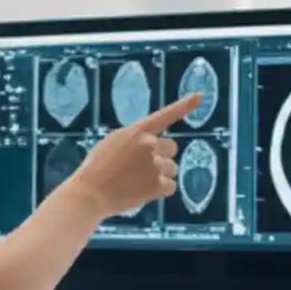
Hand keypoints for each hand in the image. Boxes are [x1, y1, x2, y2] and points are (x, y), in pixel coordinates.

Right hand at [66, 93, 200, 217]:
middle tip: (143, 168)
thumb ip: (134, 140)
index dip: (184, 105)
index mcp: (137, 131)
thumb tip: (151, 145)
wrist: (90, 193)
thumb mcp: (113, 143)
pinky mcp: (158, 184)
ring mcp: (155, 164)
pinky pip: (171, 186)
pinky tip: (143, 192)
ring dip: (160, 175)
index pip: (165, 115)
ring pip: (172, 168)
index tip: (200, 96)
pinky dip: (160, 190)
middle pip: (172, 148)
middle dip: (162, 157)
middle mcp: (149, 144)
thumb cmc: (96, 169)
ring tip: (138, 182)